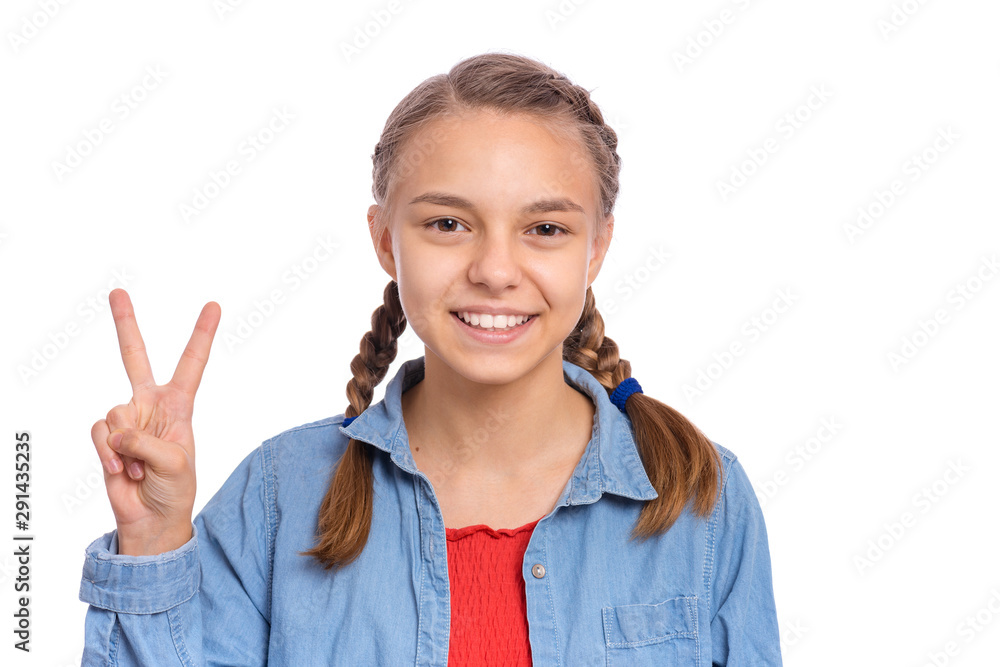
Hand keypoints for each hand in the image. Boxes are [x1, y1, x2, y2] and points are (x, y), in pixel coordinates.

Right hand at [90, 288, 220, 555]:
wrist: (152, 519)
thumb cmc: (175, 490)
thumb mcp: (175, 463)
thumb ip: (145, 441)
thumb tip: (116, 431)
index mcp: (180, 405)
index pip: (192, 362)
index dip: (201, 334)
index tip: (213, 305)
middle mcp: (151, 405)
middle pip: (135, 357)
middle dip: (126, 324)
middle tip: (117, 291)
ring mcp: (126, 419)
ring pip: (116, 412)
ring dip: (127, 446)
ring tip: (141, 467)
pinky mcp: (106, 437)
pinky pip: (100, 432)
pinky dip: (110, 454)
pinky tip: (122, 471)